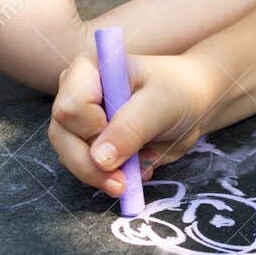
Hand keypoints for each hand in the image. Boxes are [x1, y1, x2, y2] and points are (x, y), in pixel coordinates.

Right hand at [48, 50, 227, 197]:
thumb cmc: (178, 92)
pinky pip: (86, 168)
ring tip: (134, 176)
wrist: (193, 104)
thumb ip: (130, 128)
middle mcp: (75, 93)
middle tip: (122, 183)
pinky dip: (108, 178)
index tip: (127, 139)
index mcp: (87, 70)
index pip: (70, 108)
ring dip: (101, 175)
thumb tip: (99, 159)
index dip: (93, 131)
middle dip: (91, 166)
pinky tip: (133, 172)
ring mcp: (79, 121)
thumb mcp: (160, 104)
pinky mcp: (89, 143)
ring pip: (69, 157)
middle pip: (62, 137)